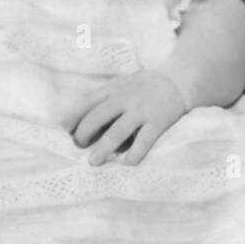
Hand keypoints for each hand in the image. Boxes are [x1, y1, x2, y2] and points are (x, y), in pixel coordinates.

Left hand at [64, 71, 186, 165]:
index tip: (65, 130)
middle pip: (97, 117)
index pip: (87, 101)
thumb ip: (106, 98)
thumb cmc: (145, 86)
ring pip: (117, 132)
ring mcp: (142, 110)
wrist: (179, 80)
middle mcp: (125, 98)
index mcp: (114, 88)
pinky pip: (144, 141)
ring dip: (103, 148)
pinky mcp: (158, 121)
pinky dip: (134, 154)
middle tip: (79, 146)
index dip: (73, 117)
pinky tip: (127, 163)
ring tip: (93, 161)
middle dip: (84, 133)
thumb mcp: (123, 84)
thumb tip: (80, 120)